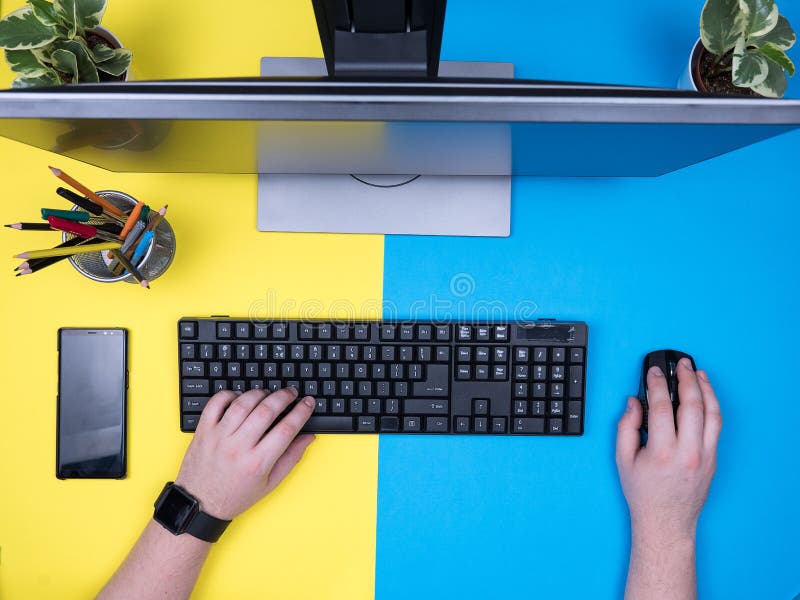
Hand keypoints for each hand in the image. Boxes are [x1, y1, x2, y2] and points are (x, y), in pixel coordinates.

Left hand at [174, 387, 315, 519]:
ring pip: (242, 403)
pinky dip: (229, 394)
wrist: (199, 505)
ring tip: (267, 394)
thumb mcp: (269, 484)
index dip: (301, 412)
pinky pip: (216, 403)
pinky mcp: (203, 431)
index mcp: (257, 463)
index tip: (308, 403)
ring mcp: (218, 437)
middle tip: (291, 392)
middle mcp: (237, 448)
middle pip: (266, 411)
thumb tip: (308, 437)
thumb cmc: (234, 496)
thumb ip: (291, 458)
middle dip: (283, 397)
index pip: (286, 429)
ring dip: (259, 393)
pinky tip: (240, 397)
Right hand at [616, 359, 721, 543]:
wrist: (666, 521)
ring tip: (698, 373)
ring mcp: (705, 456)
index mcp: (662, 452)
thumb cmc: (643, 492)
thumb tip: (634, 403)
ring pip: (711, 414)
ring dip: (705, 389)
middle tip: (680, 364)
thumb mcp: (622, 460)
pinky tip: (706, 395)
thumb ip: (625, 427)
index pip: (662, 407)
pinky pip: (716, 426)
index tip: (653, 372)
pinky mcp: (713, 459)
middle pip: (692, 405)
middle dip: (685, 379)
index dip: (656, 384)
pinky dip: (712, 406)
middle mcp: (688, 453)